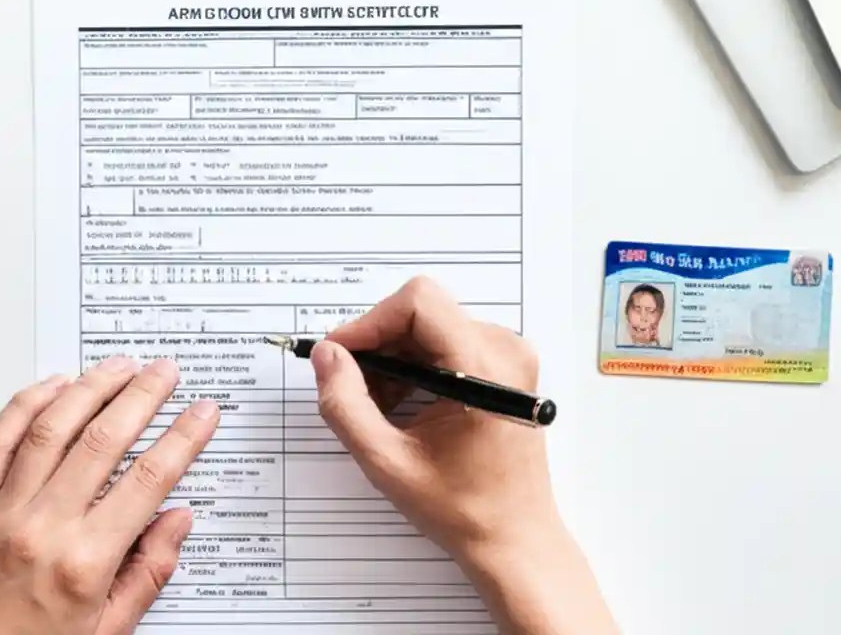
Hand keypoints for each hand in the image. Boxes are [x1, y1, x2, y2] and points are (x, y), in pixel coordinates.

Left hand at [0, 358, 220, 634]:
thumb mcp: (108, 631)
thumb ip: (147, 572)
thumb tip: (177, 521)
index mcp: (86, 562)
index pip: (149, 480)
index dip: (183, 437)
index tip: (202, 413)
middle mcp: (43, 530)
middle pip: (104, 440)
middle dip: (142, 396)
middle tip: (165, 372)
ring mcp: (0, 515)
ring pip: (50, 429)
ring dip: (88, 389)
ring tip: (116, 368)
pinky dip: (23, 406)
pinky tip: (50, 387)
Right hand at [313, 277, 553, 558]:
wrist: (514, 538)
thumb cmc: (462, 509)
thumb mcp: (387, 462)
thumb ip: (346, 405)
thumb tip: (326, 356)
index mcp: (485, 367)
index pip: (419, 302)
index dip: (370, 322)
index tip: (340, 355)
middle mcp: (505, 350)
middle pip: (422, 312)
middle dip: (378, 344)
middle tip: (350, 386)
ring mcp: (508, 357)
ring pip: (430, 327)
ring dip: (393, 358)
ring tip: (375, 404)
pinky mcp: (503, 368)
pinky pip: (446, 343)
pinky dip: (414, 366)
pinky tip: (399, 404)